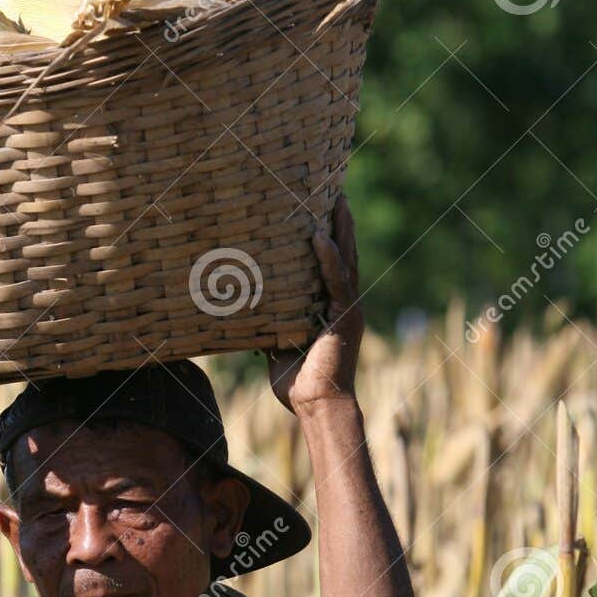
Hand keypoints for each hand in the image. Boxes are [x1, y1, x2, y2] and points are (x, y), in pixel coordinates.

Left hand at [268, 193, 363, 415]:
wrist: (318, 406)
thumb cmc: (298, 382)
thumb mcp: (279, 343)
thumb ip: (272, 322)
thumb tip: (248, 308)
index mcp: (332, 306)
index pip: (333, 263)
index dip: (331, 236)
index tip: (323, 207)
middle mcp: (345, 303)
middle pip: (345, 253)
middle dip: (341, 222)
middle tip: (335, 190)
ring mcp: (348, 309)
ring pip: (346, 260)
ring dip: (341, 229)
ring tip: (336, 200)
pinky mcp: (345, 318)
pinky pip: (336, 282)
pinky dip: (328, 260)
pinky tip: (319, 238)